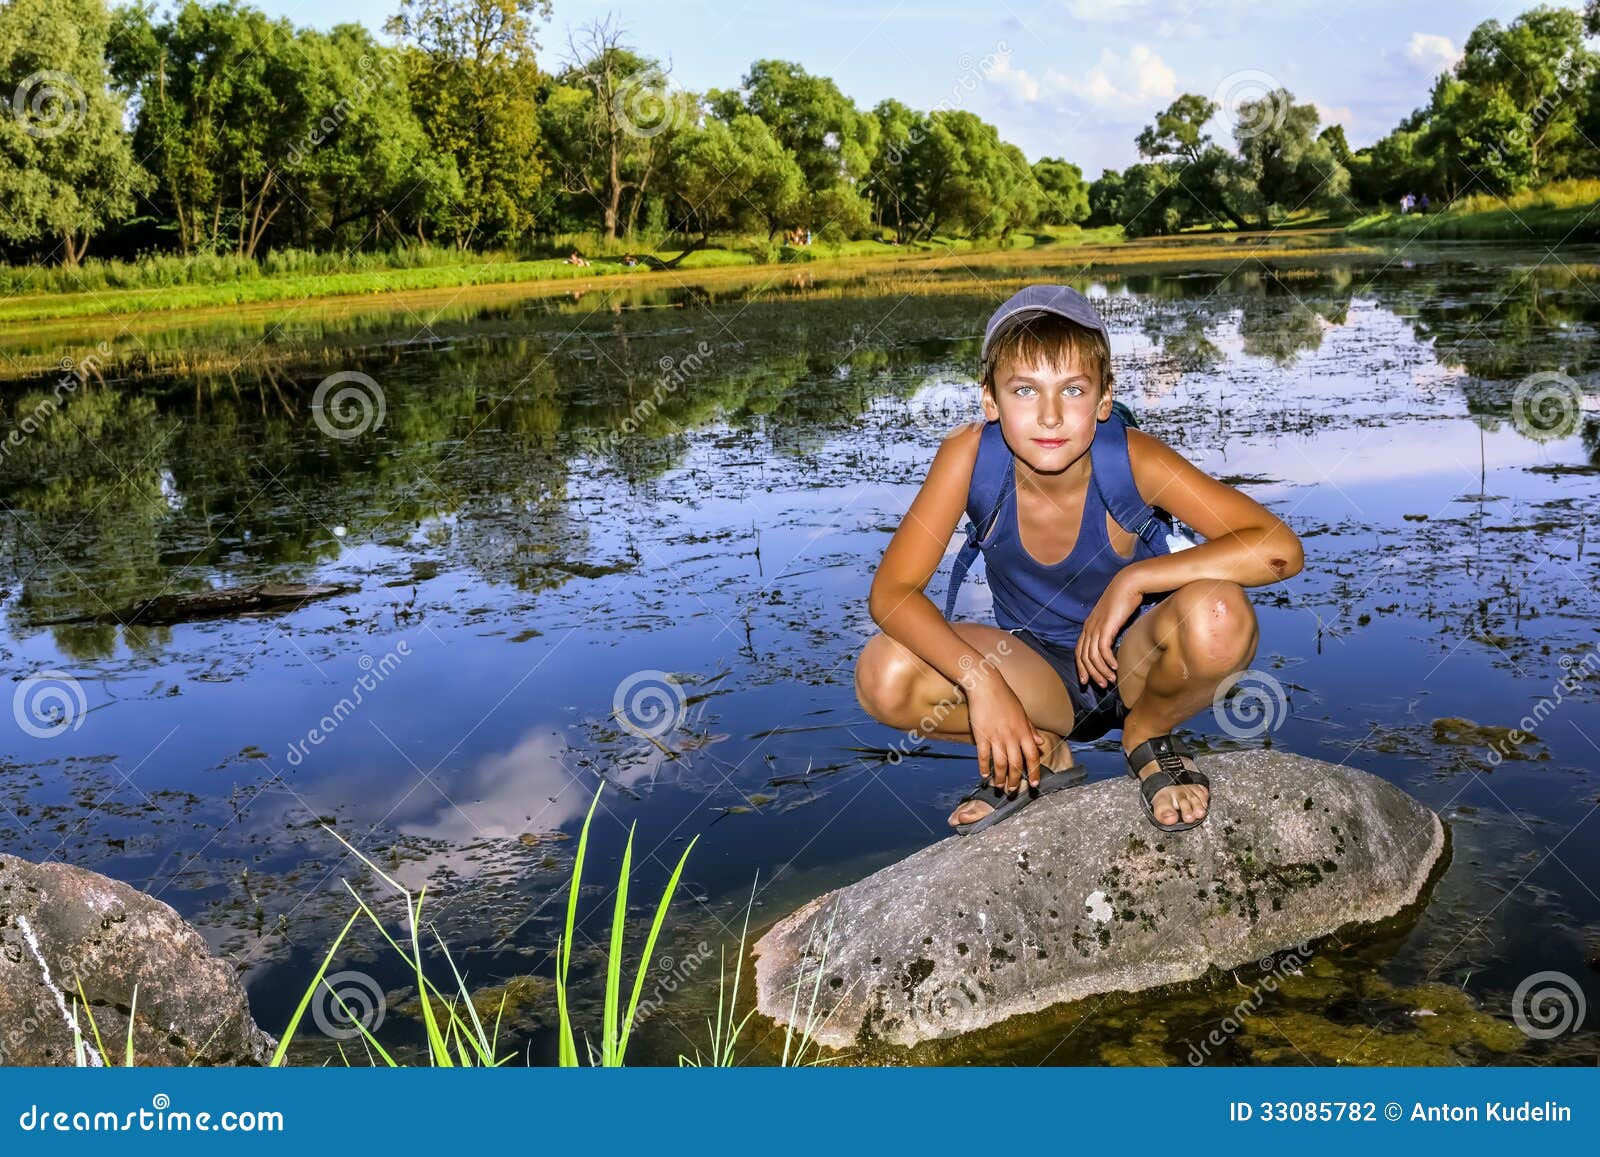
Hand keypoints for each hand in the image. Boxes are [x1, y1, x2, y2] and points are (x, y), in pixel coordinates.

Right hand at [964, 671, 1049, 794]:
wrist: (986, 686)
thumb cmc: (1005, 697)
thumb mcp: (1022, 712)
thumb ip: (1031, 729)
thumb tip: (1040, 743)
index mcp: (1024, 731)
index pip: (1033, 756)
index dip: (1034, 772)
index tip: (1035, 783)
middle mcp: (1012, 737)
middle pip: (1016, 765)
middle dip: (1016, 780)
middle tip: (1013, 790)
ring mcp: (996, 738)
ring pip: (1001, 765)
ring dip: (1000, 778)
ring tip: (999, 786)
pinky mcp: (982, 736)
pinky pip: (984, 757)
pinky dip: (984, 768)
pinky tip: (985, 775)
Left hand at [1076, 572, 1141, 689]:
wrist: (1129, 584)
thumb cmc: (1124, 600)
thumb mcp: (1113, 618)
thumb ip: (1109, 630)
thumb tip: (1112, 643)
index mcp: (1088, 626)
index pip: (1079, 651)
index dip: (1081, 667)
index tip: (1086, 681)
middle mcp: (1089, 627)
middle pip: (1083, 657)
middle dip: (1091, 673)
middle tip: (1100, 685)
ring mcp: (1096, 627)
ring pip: (1092, 656)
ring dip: (1101, 670)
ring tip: (1110, 680)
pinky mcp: (1106, 626)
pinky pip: (1102, 649)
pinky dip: (1108, 661)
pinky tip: (1115, 667)